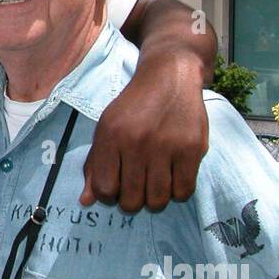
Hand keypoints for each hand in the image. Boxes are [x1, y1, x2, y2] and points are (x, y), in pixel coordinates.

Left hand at [81, 54, 207, 211]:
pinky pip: (184, 191)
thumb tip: (86, 202)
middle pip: (131, 201)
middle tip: (137, 187)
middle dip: (132, 201)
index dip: (109, 196)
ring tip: (155, 183)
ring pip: (157, 201)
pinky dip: (178, 191)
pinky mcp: (192, 148)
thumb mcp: (106, 128)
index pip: (104, 189)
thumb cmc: (134, 107)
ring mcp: (166, 146)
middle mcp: (137, 142)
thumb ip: (95, 165)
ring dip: (155, 199)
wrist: (170, 77)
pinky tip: (173, 177)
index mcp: (111, 136)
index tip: (116, 188)